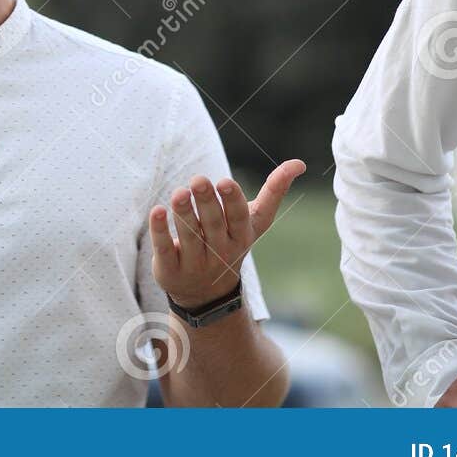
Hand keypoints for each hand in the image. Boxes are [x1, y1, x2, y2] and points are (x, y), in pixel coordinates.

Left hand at [149, 160, 304, 309]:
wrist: (208, 293)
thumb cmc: (231, 241)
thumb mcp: (255, 222)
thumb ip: (274, 192)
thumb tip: (299, 163)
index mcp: (240, 235)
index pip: (238, 217)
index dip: (231, 200)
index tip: (224, 182)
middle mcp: (219, 250)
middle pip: (212, 224)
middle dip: (205, 202)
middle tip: (198, 180)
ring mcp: (195, 263)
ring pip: (189, 236)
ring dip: (183, 213)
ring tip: (178, 194)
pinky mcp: (171, 270)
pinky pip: (165, 250)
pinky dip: (160, 232)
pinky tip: (157, 211)